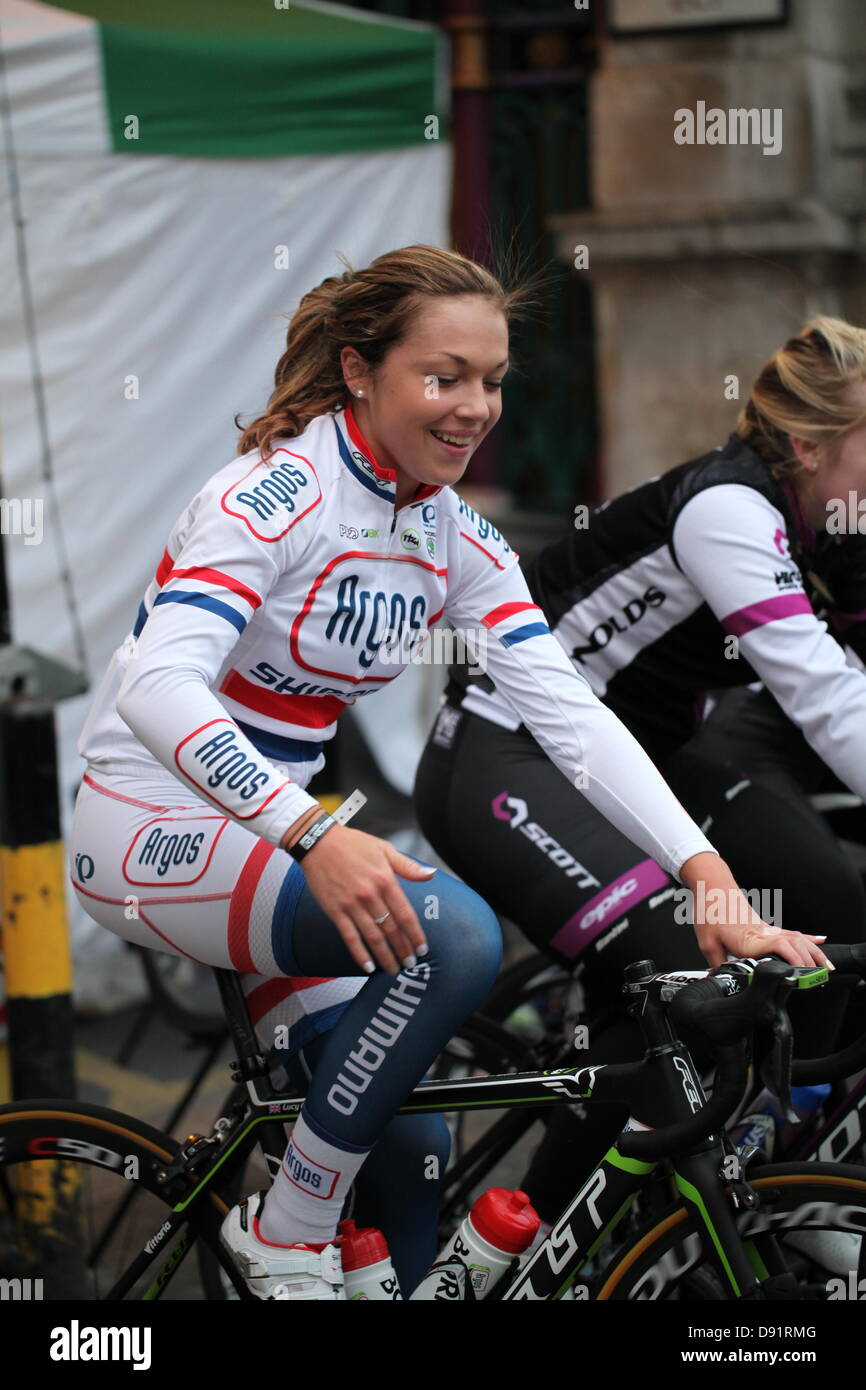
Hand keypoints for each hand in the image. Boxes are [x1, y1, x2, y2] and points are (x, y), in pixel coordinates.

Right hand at [288, 822, 434, 974]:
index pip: (405, 914)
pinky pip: (349, 936)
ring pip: (372, 937)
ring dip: (384, 956)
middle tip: (410, 965)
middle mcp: (370, 895)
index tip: (422, 948)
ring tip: (393, 969)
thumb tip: (431, 875)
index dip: (415, 934)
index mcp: (385, 879)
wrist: (318, 842)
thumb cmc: (352, 844)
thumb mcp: (384, 849)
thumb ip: (408, 866)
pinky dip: (359, 953)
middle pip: (391, 929)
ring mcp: (351, 904)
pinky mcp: (335, 910)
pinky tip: (367, 966)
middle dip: (402, 949)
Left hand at [680, 852, 830, 970]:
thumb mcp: (707, 943)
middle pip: (795, 944)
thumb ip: (717, 964)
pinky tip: (819, 941)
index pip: (779, 947)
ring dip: (813, 952)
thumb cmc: (710, 909)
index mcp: (749, 939)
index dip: (793, 958)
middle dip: (810, 960)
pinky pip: (790, 932)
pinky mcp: (764, 926)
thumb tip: (722, 979)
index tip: (801, 970)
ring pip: (797, 939)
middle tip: (819, 975)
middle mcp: (762, 933)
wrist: (711, 885)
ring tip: (825, 966)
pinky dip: (807, 938)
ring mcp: (766, 928)